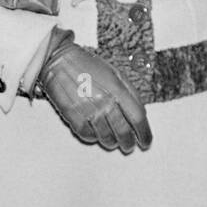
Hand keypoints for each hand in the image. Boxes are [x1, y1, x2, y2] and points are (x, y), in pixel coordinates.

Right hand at [36, 30, 152, 153]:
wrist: (59, 61)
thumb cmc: (89, 65)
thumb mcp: (116, 73)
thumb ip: (129, 93)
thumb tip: (140, 114)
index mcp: (118, 88)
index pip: (138, 117)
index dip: (144, 133)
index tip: (146, 141)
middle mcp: (105, 101)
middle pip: (123, 131)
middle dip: (128, 143)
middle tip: (129, 146)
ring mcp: (88, 110)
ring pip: (106, 138)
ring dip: (112, 143)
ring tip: (114, 142)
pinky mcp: (72, 116)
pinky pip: (88, 136)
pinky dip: (94, 138)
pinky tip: (96, 135)